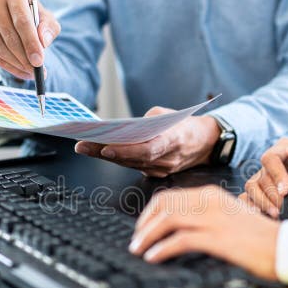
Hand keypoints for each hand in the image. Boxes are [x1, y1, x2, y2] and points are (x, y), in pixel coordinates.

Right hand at [0, 0, 60, 79]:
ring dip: (15, 63)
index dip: (31, 43)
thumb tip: (42, 41)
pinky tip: (17, 70)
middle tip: (35, 70)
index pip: (22, 20)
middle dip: (23, 57)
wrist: (16, 17)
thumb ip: (49, 28)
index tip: (39, 61)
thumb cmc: (33, 17)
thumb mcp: (47, 19)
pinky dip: (4, 65)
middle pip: (9, 34)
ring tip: (29, 72)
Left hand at [74, 109, 220, 177]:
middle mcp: (168, 159)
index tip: (105, 147)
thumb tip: (122, 128)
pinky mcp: (157, 173)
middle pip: (132, 158)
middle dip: (104, 152)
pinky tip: (100, 152)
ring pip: (130, 163)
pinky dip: (117, 159)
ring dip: (105, 156)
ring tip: (85, 147)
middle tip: (82, 145)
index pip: (148, 149)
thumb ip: (146, 121)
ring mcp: (162, 170)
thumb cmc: (184, 125)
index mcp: (175, 140)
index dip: (126, 150)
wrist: (205, 142)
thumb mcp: (167, 114)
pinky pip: (134, 166)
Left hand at [129, 185, 280, 279]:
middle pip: (164, 205)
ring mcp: (214, 218)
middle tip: (136, 241)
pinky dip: (162, 249)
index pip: (171, 197)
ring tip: (138, 250)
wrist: (286, 248)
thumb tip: (180, 230)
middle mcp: (211, 202)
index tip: (142, 227)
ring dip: (147, 236)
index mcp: (213, 195)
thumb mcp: (230, 219)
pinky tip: (154, 257)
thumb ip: (207, 219)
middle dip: (144, 224)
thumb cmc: (262, 239)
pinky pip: (180, 240)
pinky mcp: (218, 237)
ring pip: (167, 220)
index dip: (151, 212)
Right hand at [241, 138, 287, 218]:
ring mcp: (267, 178)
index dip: (276, 175)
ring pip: (252, 189)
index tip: (285, 191)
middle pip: (260, 178)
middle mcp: (272, 163)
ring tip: (279, 214)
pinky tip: (266, 215)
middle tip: (284, 207)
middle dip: (272, 196)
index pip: (270, 159)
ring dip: (263, 203)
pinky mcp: (265, 193)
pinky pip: (250, 198)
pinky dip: (254, 207)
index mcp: (284, 149)